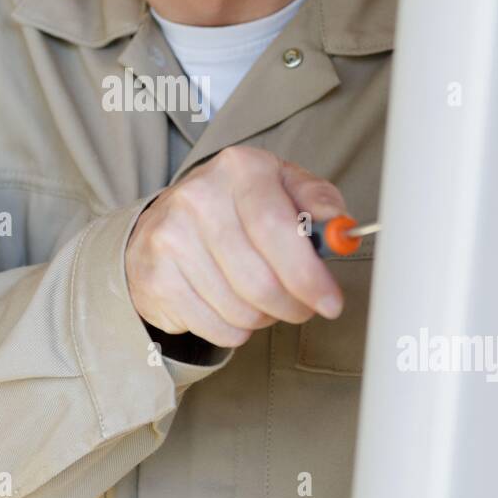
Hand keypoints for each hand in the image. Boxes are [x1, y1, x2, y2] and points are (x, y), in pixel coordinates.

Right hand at [125, 144, 347, 348]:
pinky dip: (236, 329)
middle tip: (302, 306)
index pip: (275, 227)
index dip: (307, 274)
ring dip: (264, 317)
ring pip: (241, 310)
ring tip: (261, 298)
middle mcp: (198, 197)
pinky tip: (230, 305)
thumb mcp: (281, 186)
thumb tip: (341, 226)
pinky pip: (217, 327)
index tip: (330, 302)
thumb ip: (316, 200)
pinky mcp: (156, 278)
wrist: (165, 222)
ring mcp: (170, 239)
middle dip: (293, 305)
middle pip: (260, 279)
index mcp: (239, 168)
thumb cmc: (237, 207)